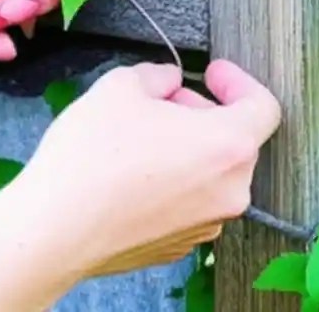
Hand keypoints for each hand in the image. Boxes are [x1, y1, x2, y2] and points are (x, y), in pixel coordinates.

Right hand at [10, 60, 281, 276]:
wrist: (54, 230)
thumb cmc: (90, 160)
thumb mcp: (120, 86)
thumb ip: (157, 74)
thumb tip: (168, 81)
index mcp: (227, 146)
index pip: (264, 107)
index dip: (239, 82)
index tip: (214, 73)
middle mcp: (229, 191)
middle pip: (234, 140)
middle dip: (202, 114)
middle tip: (162, 103)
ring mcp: (206, 224)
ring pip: (210, 173)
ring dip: (186, 150)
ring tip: (139, 141)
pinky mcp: (179, 245)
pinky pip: (188, 203)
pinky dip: (171, 183)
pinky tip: (131, 175)